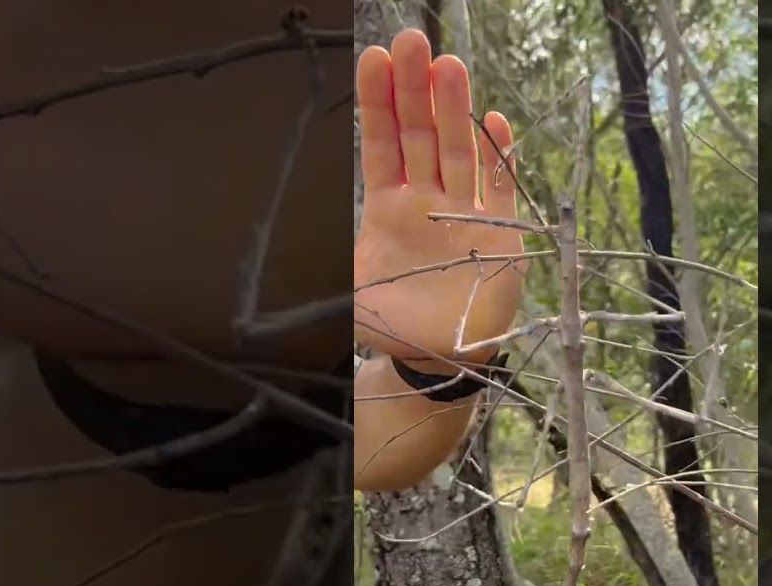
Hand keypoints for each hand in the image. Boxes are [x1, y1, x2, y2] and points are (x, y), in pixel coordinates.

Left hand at [354, 29, 525, 368]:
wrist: (442, 358)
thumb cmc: (394, 327)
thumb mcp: (350, 301)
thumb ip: (324, 282)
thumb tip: (271, 286)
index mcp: (388, 209)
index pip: (381, 144)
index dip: (377, 103)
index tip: (373, 60)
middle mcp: (426, 200)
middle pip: (420, 134)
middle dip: (414, 89)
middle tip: (412, 41)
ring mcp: (465, 211)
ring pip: (458, 150)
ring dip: (454, 110)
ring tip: (450, 66)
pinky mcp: (501, 232)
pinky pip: (500, 187)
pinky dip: (499, 156)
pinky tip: (493, 122)